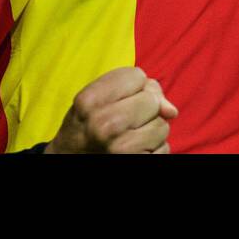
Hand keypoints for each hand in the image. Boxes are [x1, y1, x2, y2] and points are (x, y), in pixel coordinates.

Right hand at [45, 67, 177, 153]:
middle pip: (151, 100)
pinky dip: (154, 149)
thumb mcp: (95, 100)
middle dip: (144, 108)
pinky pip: (164, 148)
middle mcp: (104, 125)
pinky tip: (135, 151)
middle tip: (124, 120)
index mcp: (90, 101)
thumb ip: (135, 89)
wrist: (67, 160)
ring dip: (151, 130)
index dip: (132, 86)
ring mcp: (120, 149)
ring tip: (129, 136)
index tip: (117, 99)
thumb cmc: (86, 125)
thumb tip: (171, 111)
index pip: (137, 75)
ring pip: (162, 125)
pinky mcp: (135, 163)